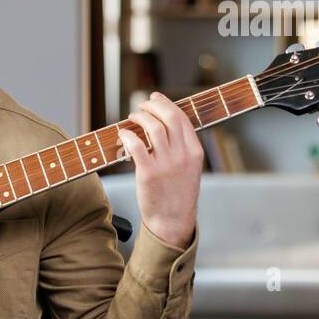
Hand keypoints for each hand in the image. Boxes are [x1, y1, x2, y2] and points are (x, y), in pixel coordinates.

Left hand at [115, 91, 203, 247]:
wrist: (173, 220)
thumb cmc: (177, 193)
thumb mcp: (190, 168)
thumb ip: (181, 146)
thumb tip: (164, 124)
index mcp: (195, 151)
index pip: (182, 118)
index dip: (166, 104)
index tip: (155, 98)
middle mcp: (182, 155)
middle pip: (168, 117)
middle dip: (153, 105)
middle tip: (141, 106)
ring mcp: (166, 164)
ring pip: (153, 127)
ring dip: (139, 117)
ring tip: (132, 118)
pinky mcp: (149, 173)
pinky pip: (136, 145)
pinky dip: (127, 135)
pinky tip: (123, 134)